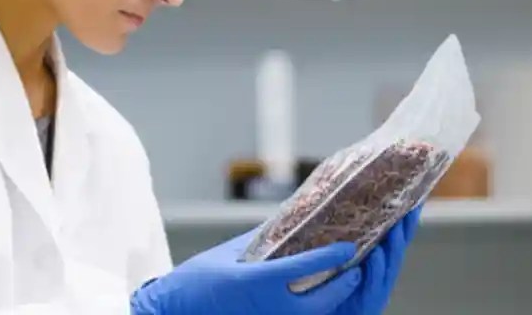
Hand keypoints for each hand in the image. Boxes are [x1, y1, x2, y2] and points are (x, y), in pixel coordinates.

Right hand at [130, 228, 363, 314]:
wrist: (175, 311)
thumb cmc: (198, 279)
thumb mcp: (231, 254)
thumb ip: (262, 241)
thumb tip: (285, 226)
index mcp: (260, 280)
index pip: (307, 267)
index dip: (332, 256)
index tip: (350, 247)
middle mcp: (271, 306)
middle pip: (323, 302)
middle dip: (345, 287)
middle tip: (357, 270)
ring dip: (334, 301)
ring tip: (346, 283)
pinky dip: (314, 311)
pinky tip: (320, 298)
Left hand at [333, 205, 422, 314]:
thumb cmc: (339, 290)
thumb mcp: (344, 260)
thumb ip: (347, 241)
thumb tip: (338, 209)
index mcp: (379, 259)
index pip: (396, 234)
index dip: (405, 216)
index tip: (413, 194)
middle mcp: (384, 271)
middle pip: (400, 244)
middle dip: (406, 225)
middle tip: (410, 203)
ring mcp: (380, 285)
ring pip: (391, 261)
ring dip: (395, 243)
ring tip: (396, 224)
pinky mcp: (371, 300)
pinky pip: (375, 281)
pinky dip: (377, 267)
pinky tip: (377, 254)